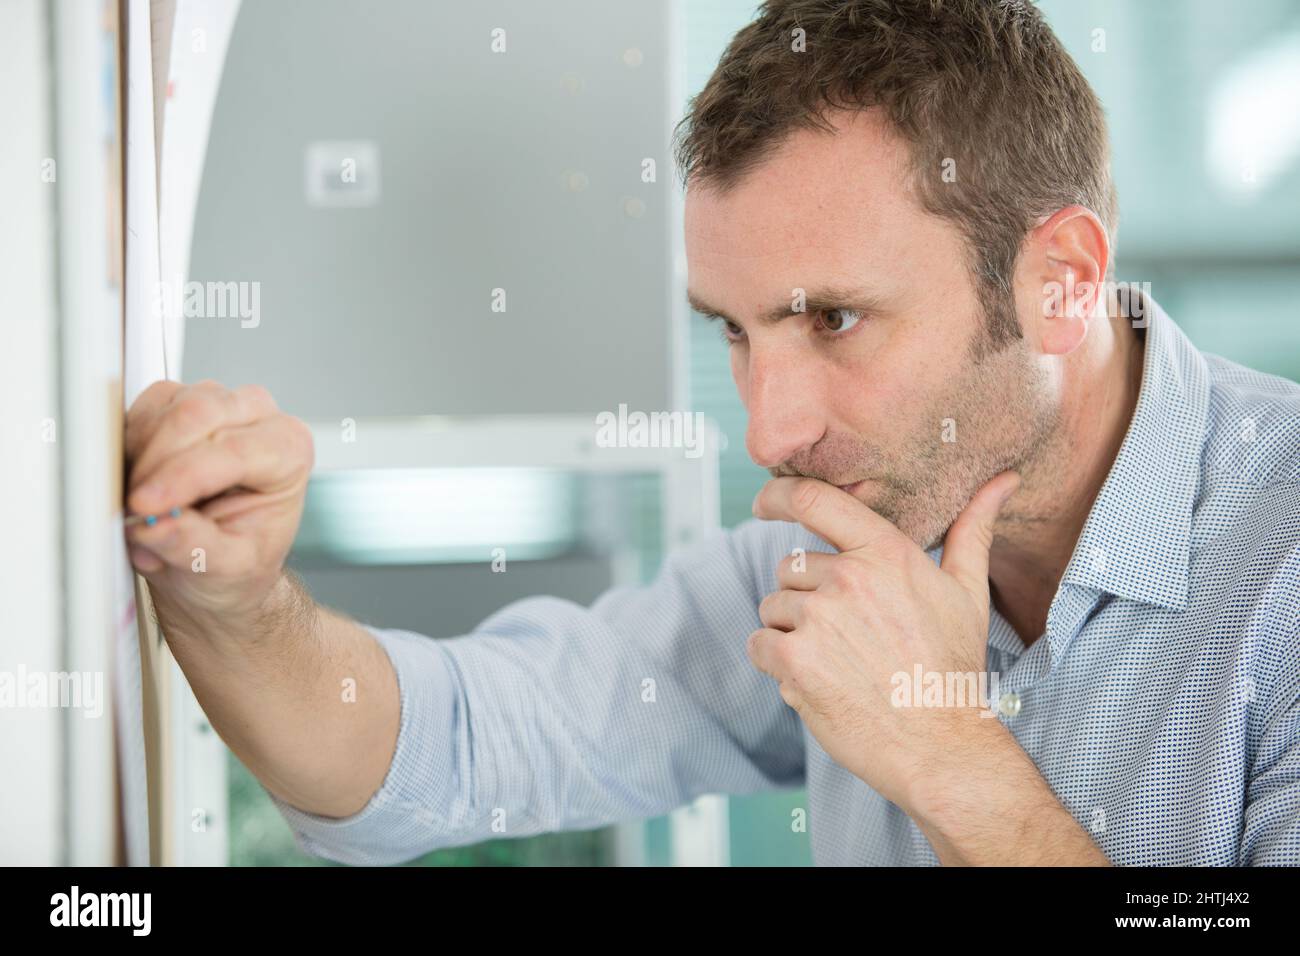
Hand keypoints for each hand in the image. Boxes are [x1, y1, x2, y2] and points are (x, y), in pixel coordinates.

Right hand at [123, 379, 313, 629]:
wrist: (221, 560)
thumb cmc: (237, 557)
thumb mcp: (226, 569)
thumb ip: (194, 548)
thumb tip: (154, 525)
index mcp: (290, 451)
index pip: (234, 450)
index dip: (183, 476)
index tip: (144, 507)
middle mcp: (261, 416)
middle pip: (198, 414)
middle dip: (156, 464)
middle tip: (132, 509)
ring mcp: (219, 402)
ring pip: (167, 408)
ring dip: (140, 457)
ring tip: (141, 507)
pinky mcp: (179, 401)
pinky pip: (142, 410)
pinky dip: (130, 446)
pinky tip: (139, 482)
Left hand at [747, 470, 1019, 811]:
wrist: (939, 744)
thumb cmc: (951, 667)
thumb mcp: (967, 591)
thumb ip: (972, 530)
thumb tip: (1002, 480)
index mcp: (887, 552)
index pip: (814, 500)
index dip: (779, 495)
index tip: (764, 503)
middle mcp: (849, 577)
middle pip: (791, 566)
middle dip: (807, 596)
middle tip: (849, 634)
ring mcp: (819, 617)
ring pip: (774, 607)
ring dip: (793, 632)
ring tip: (840, 661)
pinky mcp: (794, 658)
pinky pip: (759, 643)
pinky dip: (776, 663)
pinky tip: (817, 680)